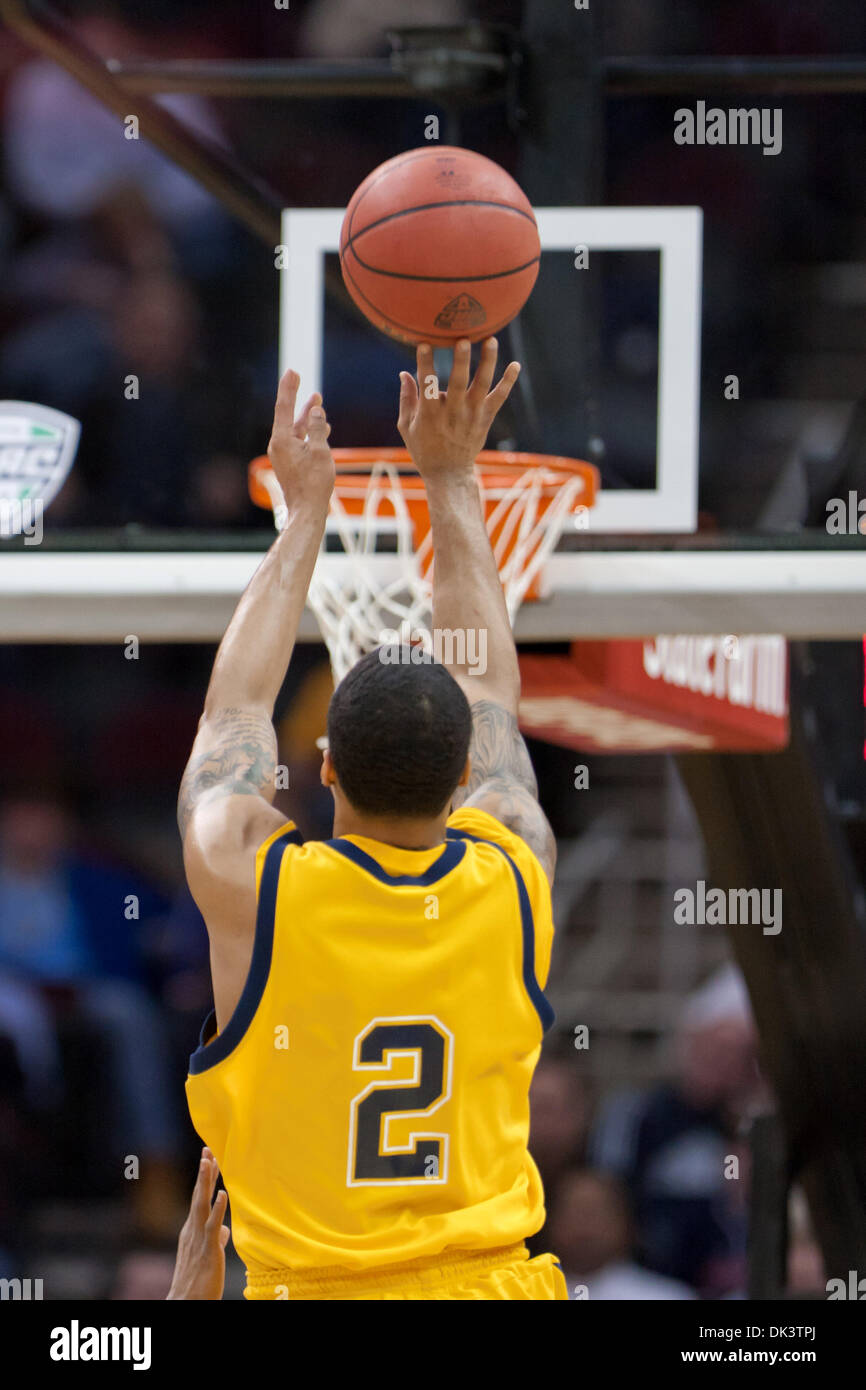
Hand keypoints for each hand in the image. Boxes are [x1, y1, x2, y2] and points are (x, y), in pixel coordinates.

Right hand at [166, 1148, 229, 1299]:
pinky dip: (218, 1208)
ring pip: (202, 1204)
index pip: (199, 1199)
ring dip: (205, 1182)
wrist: (185, 1303)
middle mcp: (192, 1230)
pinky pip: (213, 1226)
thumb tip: (224, 1229)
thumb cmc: (197, 1281)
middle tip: (207, 1149)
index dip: (205, 1179)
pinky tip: (223, 1194)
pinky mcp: (208, 1250)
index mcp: (192, 1230)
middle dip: (204, 1172)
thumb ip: (215, 1239)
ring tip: (209, 1161)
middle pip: (198, 1195)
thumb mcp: (208, 1255)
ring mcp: (198, 1239)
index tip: (209, 1158)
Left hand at [267, 368, 334, 511]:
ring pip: (295, 429)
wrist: (306, 511)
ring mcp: (283, 455)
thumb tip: (317, 411)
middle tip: (298, 379)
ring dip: (307, 417)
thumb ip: (318, 428)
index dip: (289, 388)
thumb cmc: (314, 484)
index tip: (292, 371)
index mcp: (282, 440)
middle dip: (298, 399)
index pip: (284, 407)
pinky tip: (321, 429)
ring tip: (317, 402)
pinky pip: (298, 441)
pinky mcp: (289, 463)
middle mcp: (278, 445)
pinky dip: (308, 432)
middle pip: (288, 416)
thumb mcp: (320, 452)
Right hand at [397, 338, 519, 478]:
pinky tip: (516, 365)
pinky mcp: (485, 419)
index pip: (427, 385)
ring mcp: (471, 415)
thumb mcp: (407, 427)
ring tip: (491, 339)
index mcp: (430, 415)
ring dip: (487, 362)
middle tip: (462, 340)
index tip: (424, 343)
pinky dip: (508, 382)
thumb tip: (404, 373)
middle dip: (460, 362)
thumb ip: (407, 399)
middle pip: (457, 383)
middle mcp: (452, 414)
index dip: (425, 363)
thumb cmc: (424, 449)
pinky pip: (499, 398)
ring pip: (481, 385)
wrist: (449, 474)